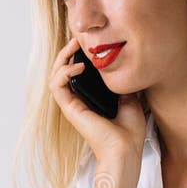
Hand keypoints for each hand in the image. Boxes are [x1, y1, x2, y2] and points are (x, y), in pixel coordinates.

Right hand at [49, 38, 146, 167]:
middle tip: (78, 38)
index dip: (77, 55)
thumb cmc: (130, 131)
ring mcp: (72, 105)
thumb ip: (123, 82)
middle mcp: (79, 101)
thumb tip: (125, 64)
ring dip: (62, 58)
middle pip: (63, 71)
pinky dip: (63, 72)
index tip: (88, 41)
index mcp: (91, 98)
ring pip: (55, 76)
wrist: (126, 149)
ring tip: (74, 46)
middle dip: (67, 51)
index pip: (77, 72)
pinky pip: (56, 86)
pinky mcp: (70, 109)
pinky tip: (78, 66)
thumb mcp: (131, 97)